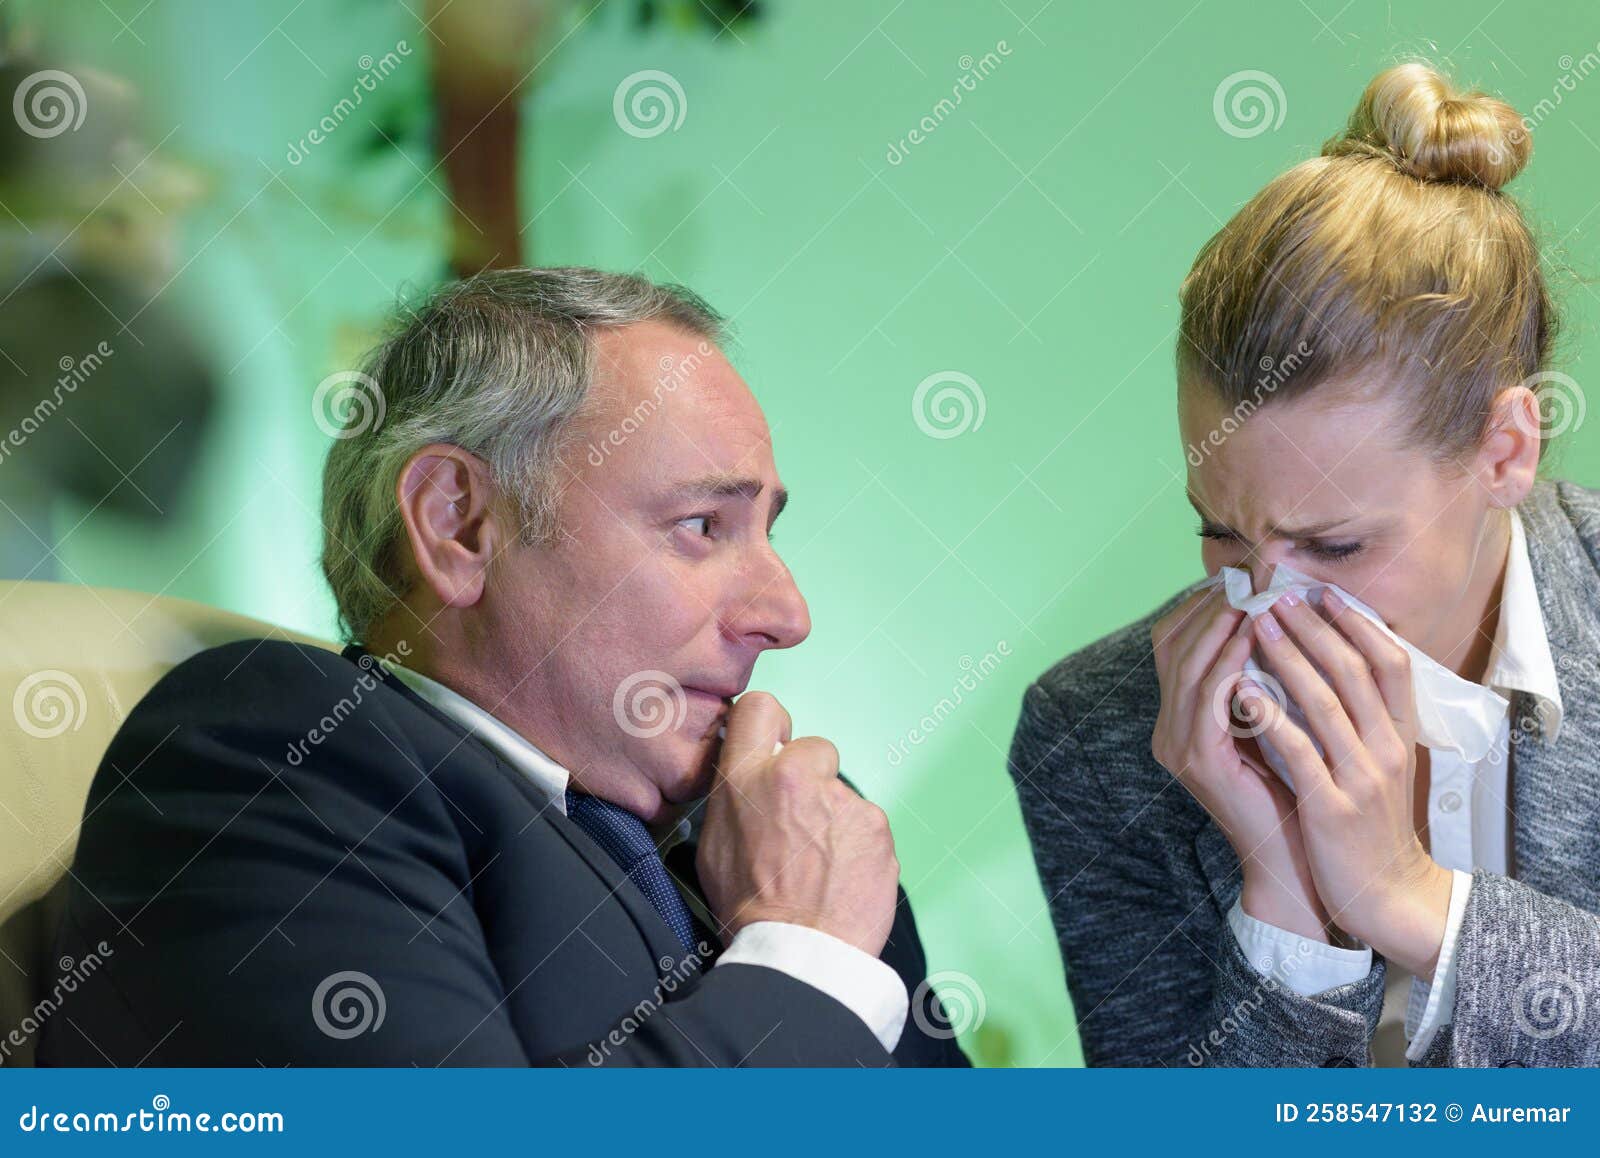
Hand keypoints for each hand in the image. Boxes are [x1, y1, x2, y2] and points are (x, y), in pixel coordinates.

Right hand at [695, 691, 898, 956]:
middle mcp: (796, 777)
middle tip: (800, 826)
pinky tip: (841, 878)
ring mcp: (843, 799)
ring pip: (842, 796)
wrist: (798, 953)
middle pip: (814, 749)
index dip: (771, 725)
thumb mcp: (713, 844)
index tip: (777, 745)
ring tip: (819, 868)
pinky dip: (858, 847)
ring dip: (835, 822)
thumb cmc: (749, 907)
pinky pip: (867, 826)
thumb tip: (745, 775)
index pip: (759, 707)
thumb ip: (734, 796)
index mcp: (746, 778)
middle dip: (811, 778)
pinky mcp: (877, 825)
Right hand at [1150, 585, 1332, 941]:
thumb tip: (1277, 618)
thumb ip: (1263, 677)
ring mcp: (1177, 745)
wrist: (1301, 858)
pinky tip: (1253, 641)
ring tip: (1252, 599)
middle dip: (1209, 608)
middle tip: (1247, 580)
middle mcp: (1169, 729)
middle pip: (1172, 645)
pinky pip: (1206, 698)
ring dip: (1218, 628)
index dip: (1203, 606)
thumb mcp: (1275, 721)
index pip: (1175, 642)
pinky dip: (1227, 663)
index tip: (1242, 578)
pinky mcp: (1198, 761)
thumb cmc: (1297, 787)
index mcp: (1182, 718)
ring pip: (1185, 666)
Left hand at [1244, 587, 1452, 977]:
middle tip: (1279, 591)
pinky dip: (1271, 716)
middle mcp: (1386, 750)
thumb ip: (1363, 720)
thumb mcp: (1379, 765)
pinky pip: (1298, 752)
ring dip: (1289, 657)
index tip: (1324, 592)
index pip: (1392, 664)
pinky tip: (1243, 688)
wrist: (1385, 895)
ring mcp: (1360, 779)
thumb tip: (1333, 667)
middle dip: (1315, 626)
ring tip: (1258, 621)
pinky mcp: (1331, 808)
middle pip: (1356, 671)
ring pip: (1326, 704)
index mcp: (1400, 736)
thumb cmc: (1371, 825)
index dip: (1358, 624)